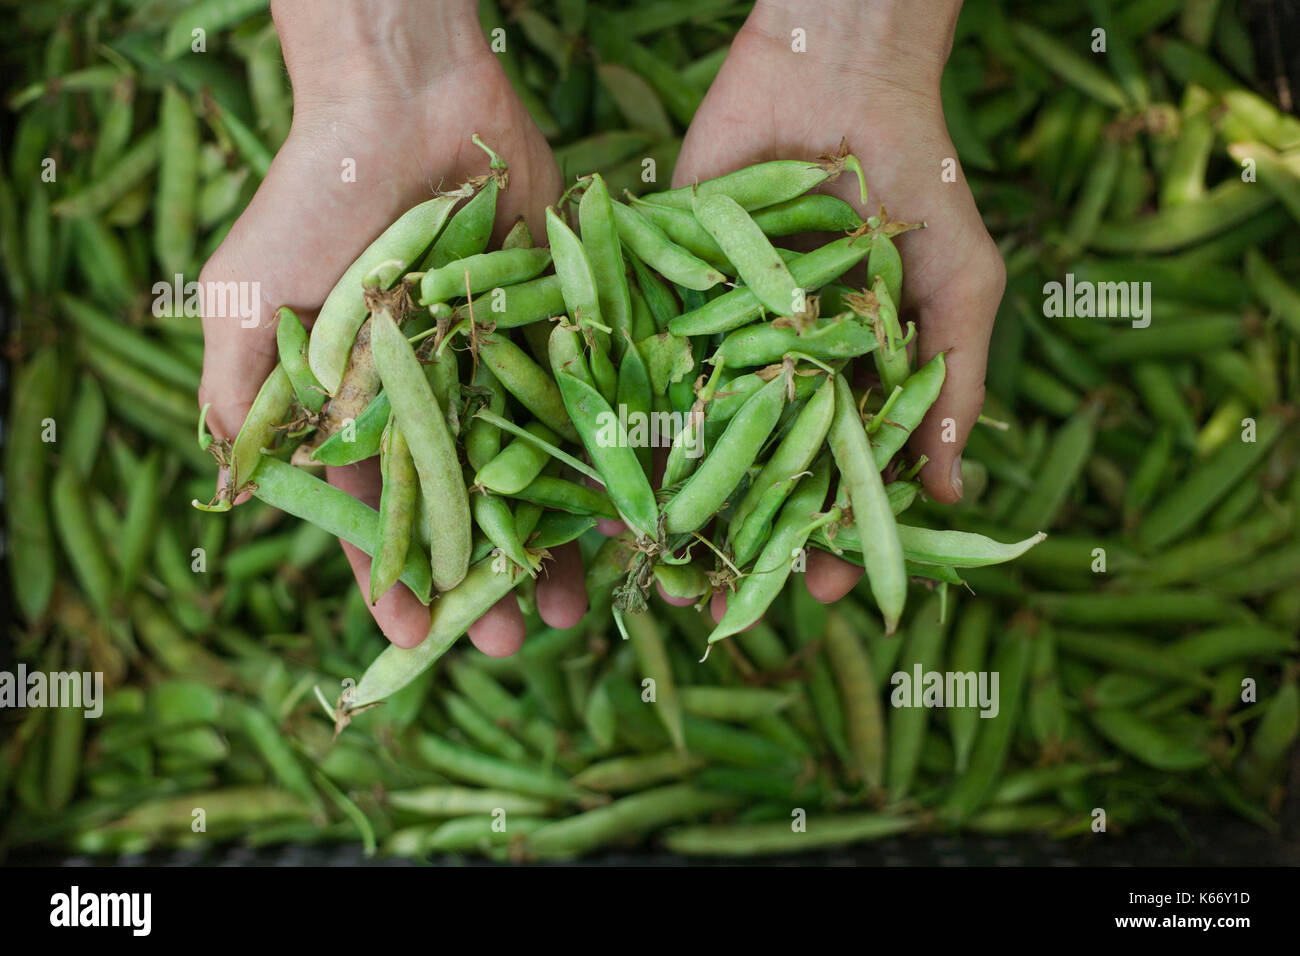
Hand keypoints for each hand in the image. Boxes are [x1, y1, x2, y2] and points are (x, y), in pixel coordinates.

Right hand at [198, 0, 581, 653]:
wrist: (407, 106)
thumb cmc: (313, 201)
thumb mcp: (247, 301)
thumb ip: (239, 398)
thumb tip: (237, 493)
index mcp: (362, 417)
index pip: (376, 520)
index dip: (391, 582)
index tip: (414, 635)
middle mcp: (437, 410)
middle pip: (467, 517)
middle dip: (484, 584)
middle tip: (510, 642)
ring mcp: (502, 377)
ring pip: (532, 483)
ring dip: (550, 546)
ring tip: (574, 604)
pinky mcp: (561, 337)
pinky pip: (586, 415)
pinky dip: (604, 464)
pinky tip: (622, 517)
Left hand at [671, 0, 1005, 612]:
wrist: (838, 78)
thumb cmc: (918, 181)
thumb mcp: (958, 286)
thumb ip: (952, 387)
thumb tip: (950, 496)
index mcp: (841, 386)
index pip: (831, 483)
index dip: (830, 538)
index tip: (828, 588)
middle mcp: (770, 374)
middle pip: (745, 475)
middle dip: (728, 540)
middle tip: (705, 602)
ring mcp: (709, 339)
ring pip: (680, 436)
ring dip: (661, 499)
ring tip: (642, 556)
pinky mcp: (655, 293)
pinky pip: (631, 364)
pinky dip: (611, 412)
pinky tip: (595, 467)